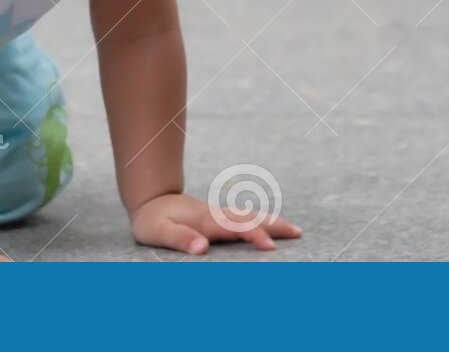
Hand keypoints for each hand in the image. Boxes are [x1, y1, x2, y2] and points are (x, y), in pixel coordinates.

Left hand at [131, 192, 300, 254]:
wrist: (150, 199)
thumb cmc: (151, 220)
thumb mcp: (158, 232)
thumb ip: (180, 238)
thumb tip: (202, 249)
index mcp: (205, 219)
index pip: (235, 227)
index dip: (253, 235)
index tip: (270, 246)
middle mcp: (216, 215)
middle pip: (250, 218)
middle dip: (274, 224)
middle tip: (298, 232)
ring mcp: (218, 214)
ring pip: (250, 216)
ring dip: (272, 221)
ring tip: (295, 229)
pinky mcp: (218, 217)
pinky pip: (245, 218)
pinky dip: (262, 220)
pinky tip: (272, 225)